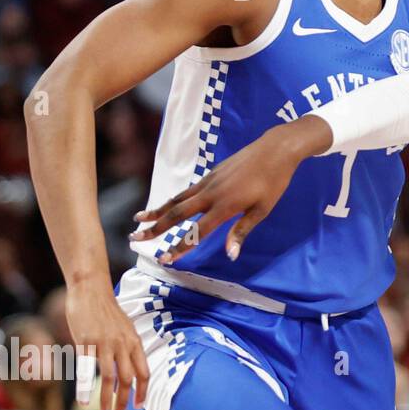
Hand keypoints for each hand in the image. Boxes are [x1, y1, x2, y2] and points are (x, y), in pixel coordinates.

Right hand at [67, 279, 148, 409]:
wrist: (92, 290)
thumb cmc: (107, 312)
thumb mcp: (124, 329)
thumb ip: (126, 349)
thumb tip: (126, 370)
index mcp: (134, 342)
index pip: (144, 372)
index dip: (143, 391)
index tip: (139, 406)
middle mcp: (123, 344)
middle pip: (128, 379)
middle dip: (124, 401)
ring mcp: (105, 344)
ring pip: (110, 378)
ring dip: (107, 400)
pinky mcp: (86, 342)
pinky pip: (86, 369)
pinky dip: (85, 388)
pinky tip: (83, 402)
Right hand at [129, 116, 329, 262]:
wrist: (274, 150)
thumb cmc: (273, 182)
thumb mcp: (262, 210)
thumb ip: (242, 231)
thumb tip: (230, 255)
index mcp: (224, 206)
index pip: (197, 232)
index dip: (180, 247)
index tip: (164, 260)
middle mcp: (211, 194)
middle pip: (177, 214)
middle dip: (155, 228)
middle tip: (134, 239)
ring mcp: (209, 182)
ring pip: (177, 199)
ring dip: (157, 211)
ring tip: (139, 220)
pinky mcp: (211, 174)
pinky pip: (187, 191)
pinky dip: (173, 200)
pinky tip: (167, 206)